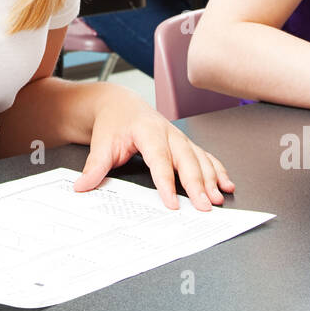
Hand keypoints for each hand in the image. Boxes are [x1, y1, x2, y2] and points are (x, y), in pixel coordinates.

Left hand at [72, 86, 234, 209]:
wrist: (120, 104)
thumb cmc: (113, 123)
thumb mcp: (101, 143)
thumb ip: (95, 166)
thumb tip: (82, 186)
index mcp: (147, 130)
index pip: (159, 159)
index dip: (166, 182)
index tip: (172, 203)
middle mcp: (168, 132)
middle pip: (186, 159)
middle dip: (197, 183)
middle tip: (204, 206)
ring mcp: (179, 137)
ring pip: (200, 158)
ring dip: (212, 179)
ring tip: (218, 198)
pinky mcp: (185, 144)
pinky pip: (205, 156)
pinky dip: (218, 170)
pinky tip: (226, 185)